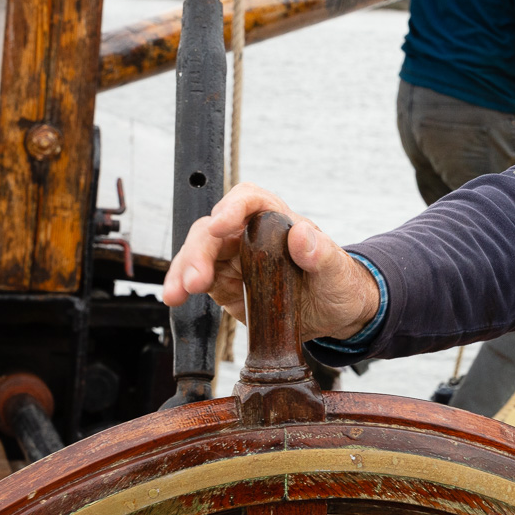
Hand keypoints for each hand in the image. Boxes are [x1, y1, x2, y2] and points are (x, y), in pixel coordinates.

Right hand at [162, 182, 379, 341]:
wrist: (335, 314)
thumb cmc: (338, 282)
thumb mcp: (337, 270)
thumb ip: (323, 253)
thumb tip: (301, 234)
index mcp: (277, 221)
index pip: (249, 200)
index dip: (232, 207)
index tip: (220, 223)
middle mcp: (250, 234)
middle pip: (213, 229)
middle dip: (199, 251)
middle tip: (197, 279)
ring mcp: (235, 259)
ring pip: (198, 253)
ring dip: (184, 270)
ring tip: (179, 293)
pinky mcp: (225, 283)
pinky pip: (197, 278)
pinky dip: (182, 286)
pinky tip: (177, 297)